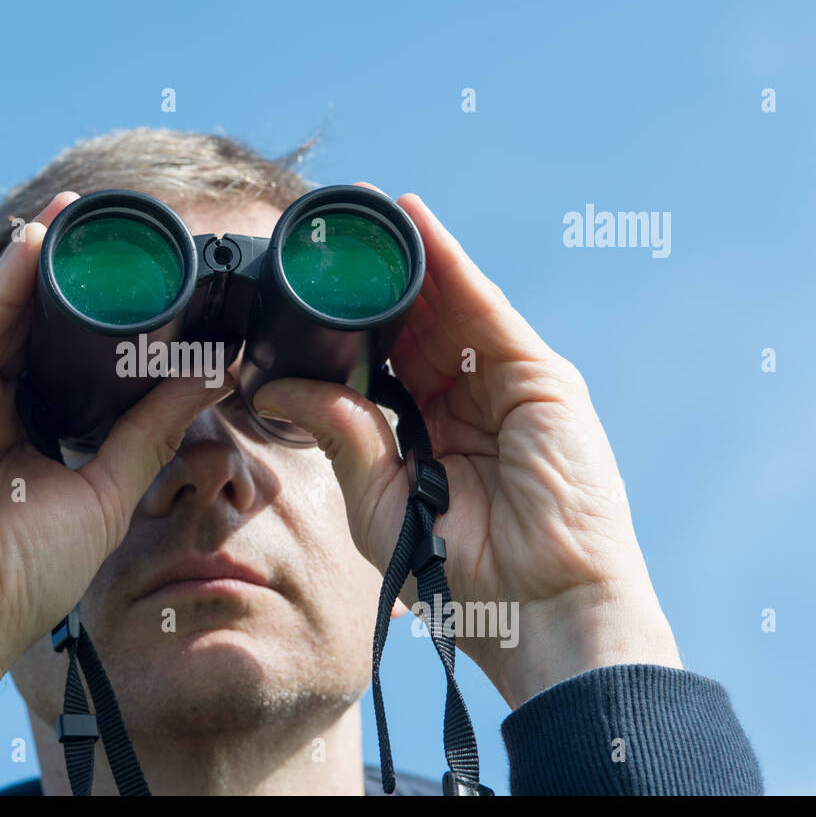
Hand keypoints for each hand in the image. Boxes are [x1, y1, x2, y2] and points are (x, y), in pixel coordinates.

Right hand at [0, 192, 230, 733]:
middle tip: (110, 229)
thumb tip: (211, 375)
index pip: (59, 357)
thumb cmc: (18, 579)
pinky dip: (0, 289)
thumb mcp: (104, 492)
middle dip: (64, 276)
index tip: (142, 277)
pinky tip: (34, 249)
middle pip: (25, 326)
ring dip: (34, 263)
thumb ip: (151, 429)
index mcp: (18, 432)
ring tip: (76, 216)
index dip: (95, 317)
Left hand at [252, 186, 681, 708]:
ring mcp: (507, 383)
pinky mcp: (540, 376)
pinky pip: (486, 308)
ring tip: (366, 211)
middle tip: (335, 230)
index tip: (306, 284)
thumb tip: (276, 387)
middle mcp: (468, 399)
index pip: (385, 358)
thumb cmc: (458, 568)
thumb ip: (339, 432)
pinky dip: (452, 264)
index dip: (352, 320)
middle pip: (418, 322)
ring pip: (450, 305)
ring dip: (411, 255)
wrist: (536, 605)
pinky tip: (418, 226)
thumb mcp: (378, 495)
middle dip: (380, 277)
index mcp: (428, 430)